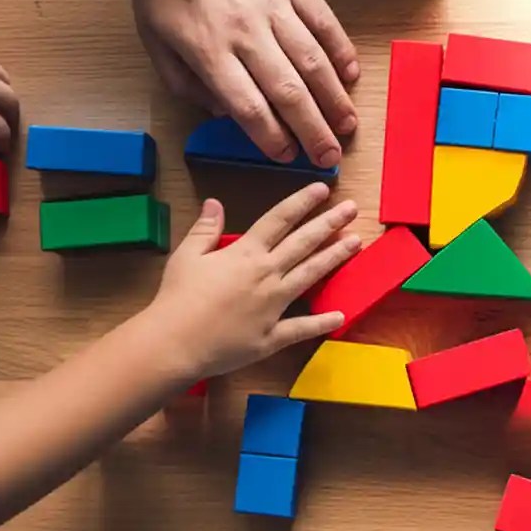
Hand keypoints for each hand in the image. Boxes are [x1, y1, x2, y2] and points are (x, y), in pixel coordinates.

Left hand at [125, 0, 358, 167]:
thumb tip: (222, 111)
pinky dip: (340, 50)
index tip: (285, 156)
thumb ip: (184, 81)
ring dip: (333, 99)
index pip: (248, 107)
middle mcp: (245, 31)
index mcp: (208, 49)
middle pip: (288, 92)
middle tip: (328, 157)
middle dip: (312, 131)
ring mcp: (273, 4)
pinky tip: (349, 74)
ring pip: (312, 61)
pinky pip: (323, 22)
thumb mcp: (152, 35)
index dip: (270, 138)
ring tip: (347, 125)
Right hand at [148, 183, 360, 379]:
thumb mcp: (186, 256)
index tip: (322, 188)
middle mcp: (266, 274)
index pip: (280, 219)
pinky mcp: (272, 335)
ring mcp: (273, 305)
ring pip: (310, 276)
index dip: (302, 202)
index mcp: (245, 253)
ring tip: (355, 243)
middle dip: (329, 223)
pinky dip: (322, 322)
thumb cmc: (177, 298)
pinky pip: (301, 327)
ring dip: (334, 258)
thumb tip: (214, 202)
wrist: (174, 342)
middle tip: (351, 209)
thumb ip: (205, 229)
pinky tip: (341, 315)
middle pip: (303, 243)